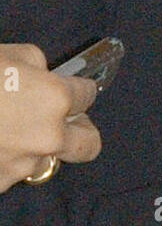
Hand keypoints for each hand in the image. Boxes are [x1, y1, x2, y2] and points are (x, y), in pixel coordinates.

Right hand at [0, 43, 99, 192]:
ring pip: (47, 159)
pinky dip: (7, 159)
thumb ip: (38, 66)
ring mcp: (22, 166)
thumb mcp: (11, 53)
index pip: (88, 95)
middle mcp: (48, 137)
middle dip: (81, 129)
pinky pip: (14, 172)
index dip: (79, 88)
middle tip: (62, 119)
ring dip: (37, 146)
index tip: (72, 88)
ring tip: (9, 129)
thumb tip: (43, 77)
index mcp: (55, 99)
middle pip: (89, 145)